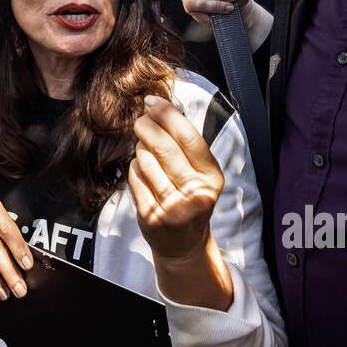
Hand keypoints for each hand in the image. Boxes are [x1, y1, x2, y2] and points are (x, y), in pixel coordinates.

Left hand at [127, 95, 223, 260]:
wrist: (183, 244)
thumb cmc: (190, 198)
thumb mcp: (201, 175)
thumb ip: (187, 146)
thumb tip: (160, 107)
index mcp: (212, 178)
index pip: (188, 137)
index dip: (167, 115)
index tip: (152, 102)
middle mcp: (195, 194)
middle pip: (163, 147)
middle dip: (147, 126)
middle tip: (140, 120)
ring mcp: (172, 208)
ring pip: (145, 160)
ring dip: (140, 149)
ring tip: (145, 152)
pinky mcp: (151, 217)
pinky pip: (134, 178)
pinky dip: (134, 168)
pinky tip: (142, 171)